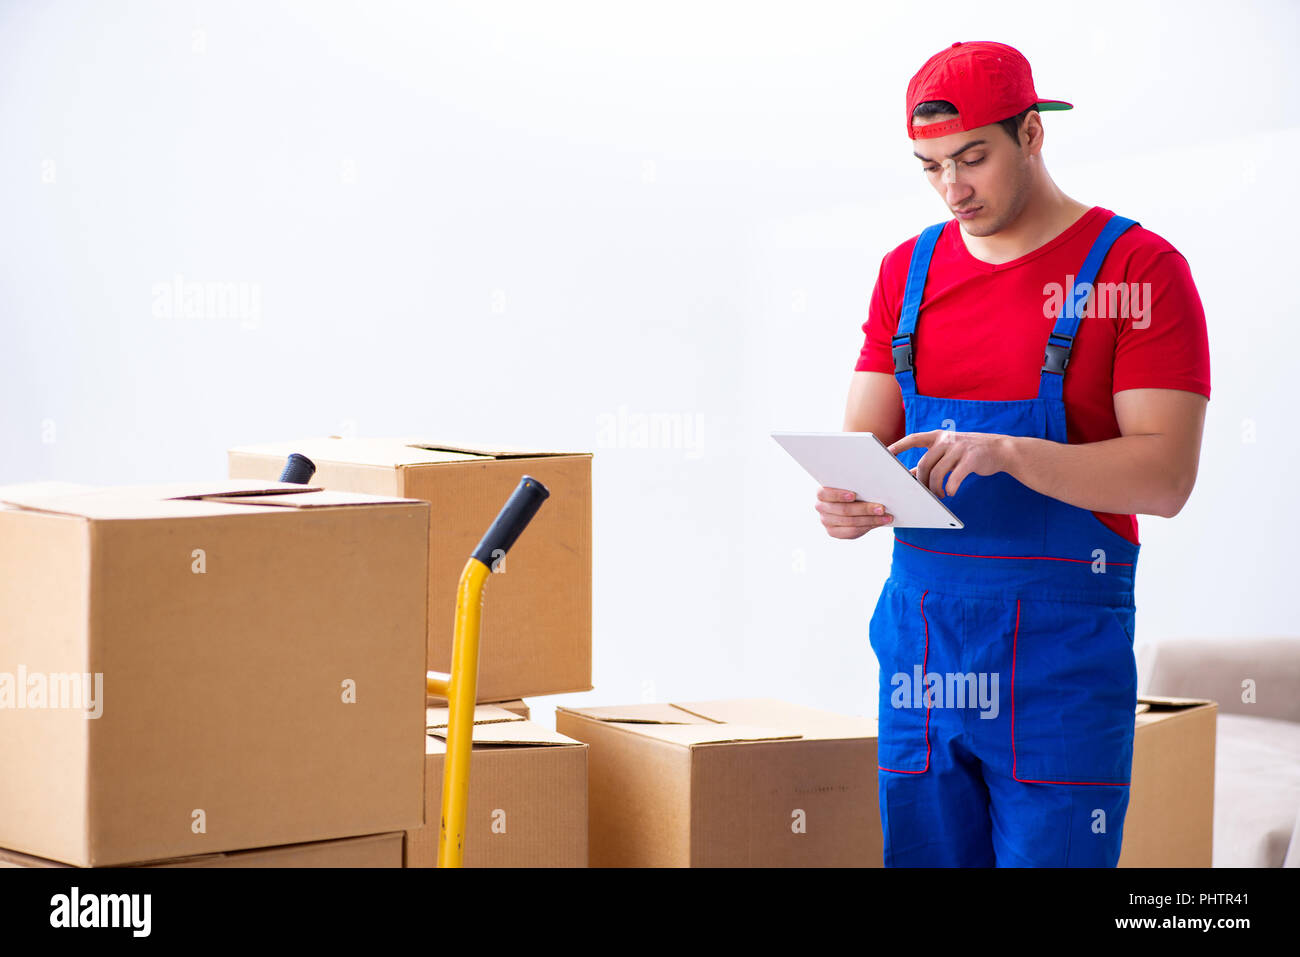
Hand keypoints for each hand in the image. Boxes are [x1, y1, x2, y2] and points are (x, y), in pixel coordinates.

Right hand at [815, 487, 892, 538]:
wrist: (850, 506)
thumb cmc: (852, 492)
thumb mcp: (852, 486)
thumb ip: (857, 486)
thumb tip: (874, 486)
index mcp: (822, 493)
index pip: (825, 494)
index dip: (839, 495)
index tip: (854, 495)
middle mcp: (821, 507)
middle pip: (843, 510)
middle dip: (864, 509)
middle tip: (881, 508)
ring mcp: (826, 521)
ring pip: (850, 522)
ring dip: (871, 519)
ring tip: (885, 516)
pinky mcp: (833, 532)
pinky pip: (852, 531)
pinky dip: (867, 526)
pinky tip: (879, 522)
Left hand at [887, 430, 1010, 498]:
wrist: (1000, 449)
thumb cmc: (969, 453)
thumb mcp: (948, 453)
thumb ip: (931, 461)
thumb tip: (911, 476)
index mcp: (938, 437)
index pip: (914, 438)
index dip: (900, 446)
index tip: (887, 452)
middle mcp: (947, 440)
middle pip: (925, 463)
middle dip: (923, 482)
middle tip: (926, 493)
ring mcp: (959, 448)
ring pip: (938, 472)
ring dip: (935, 488)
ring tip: (939, 496)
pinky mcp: (972, 458)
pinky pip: (955, 476)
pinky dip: (950, 487)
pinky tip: (951, 492)